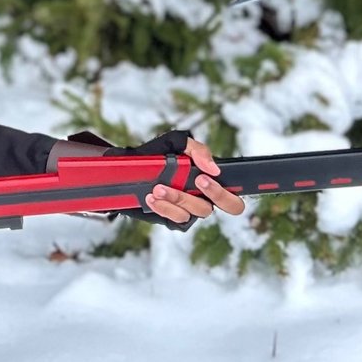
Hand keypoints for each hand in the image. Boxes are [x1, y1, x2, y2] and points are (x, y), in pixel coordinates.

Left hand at [108, 130, 244, 229]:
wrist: (127, 168)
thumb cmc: (157, 154)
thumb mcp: (177, 143)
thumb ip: (198, 150)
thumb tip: (212, 168)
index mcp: (210, 183)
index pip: (234, 197)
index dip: (229, 194)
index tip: (208, 177)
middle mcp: (202, 199)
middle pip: (219, 208)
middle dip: (214, 194)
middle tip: (198, 180)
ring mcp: (187, 211)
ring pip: (193, 212)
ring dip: (177, 199)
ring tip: (159, 187)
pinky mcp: (170, 218)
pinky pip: (175, 218)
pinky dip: (163, 208)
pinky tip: (152, 197)